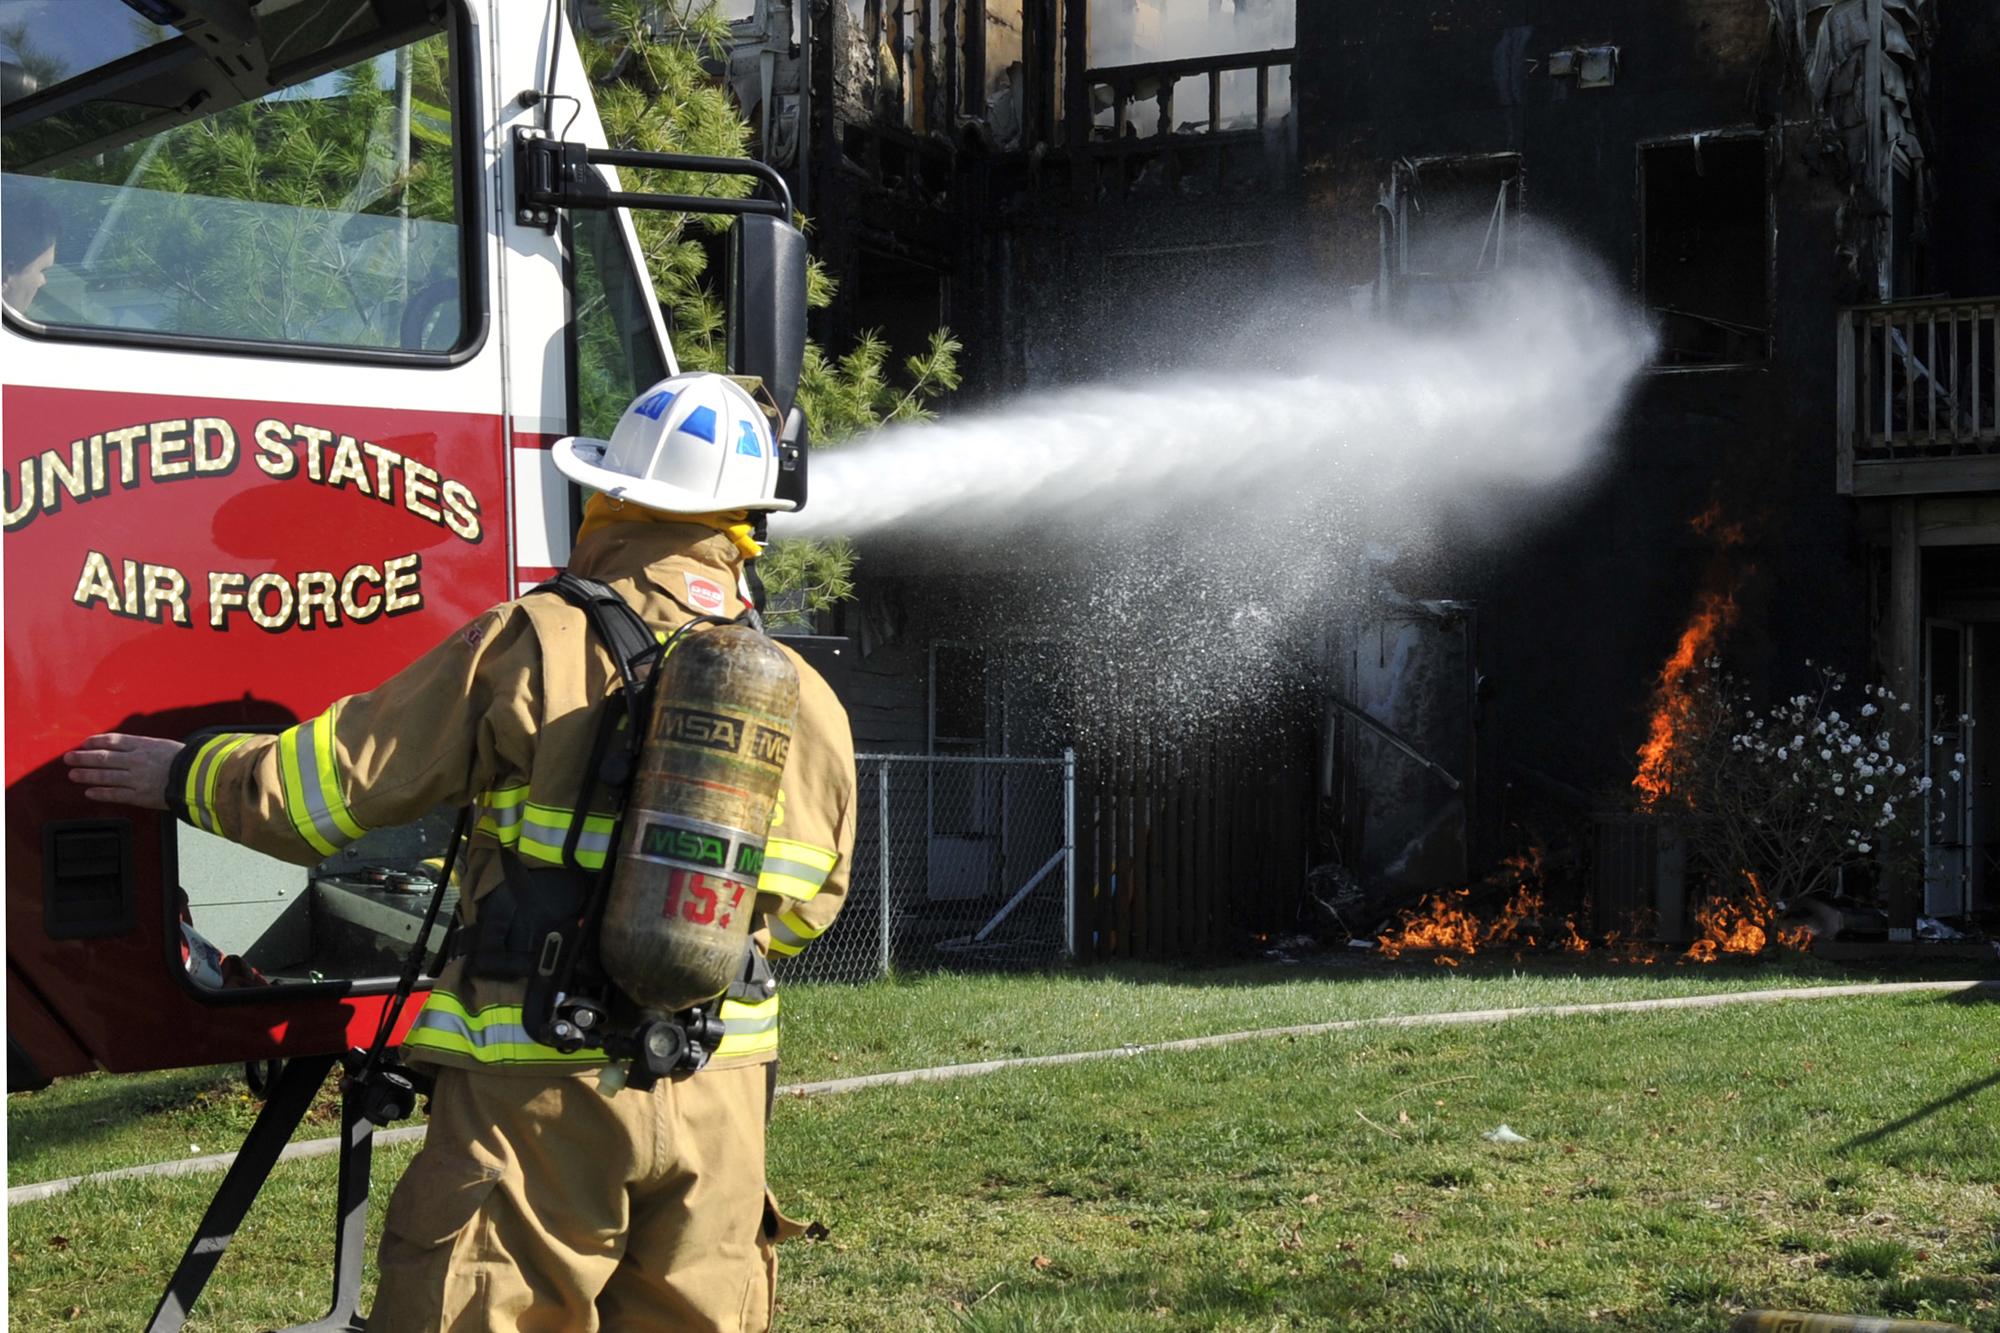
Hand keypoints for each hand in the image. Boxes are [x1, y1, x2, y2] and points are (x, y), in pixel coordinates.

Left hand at [64, 734, 183, 809]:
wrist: (201, 779)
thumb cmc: (189, 762)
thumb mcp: (166, 746)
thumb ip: (146, 747)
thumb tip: (129, 748)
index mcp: (144, 745)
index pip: (113, 741)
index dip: (96, 742)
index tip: (85, 743)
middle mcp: (136, 761)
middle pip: (103, 757)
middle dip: (83, 757)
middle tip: (69, 758)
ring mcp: (136, 779)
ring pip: (104, 776)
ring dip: (86, 775)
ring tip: (73, 774)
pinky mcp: (140, 796)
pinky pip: (115, 794)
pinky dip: (100, 793)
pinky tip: (90, 792)